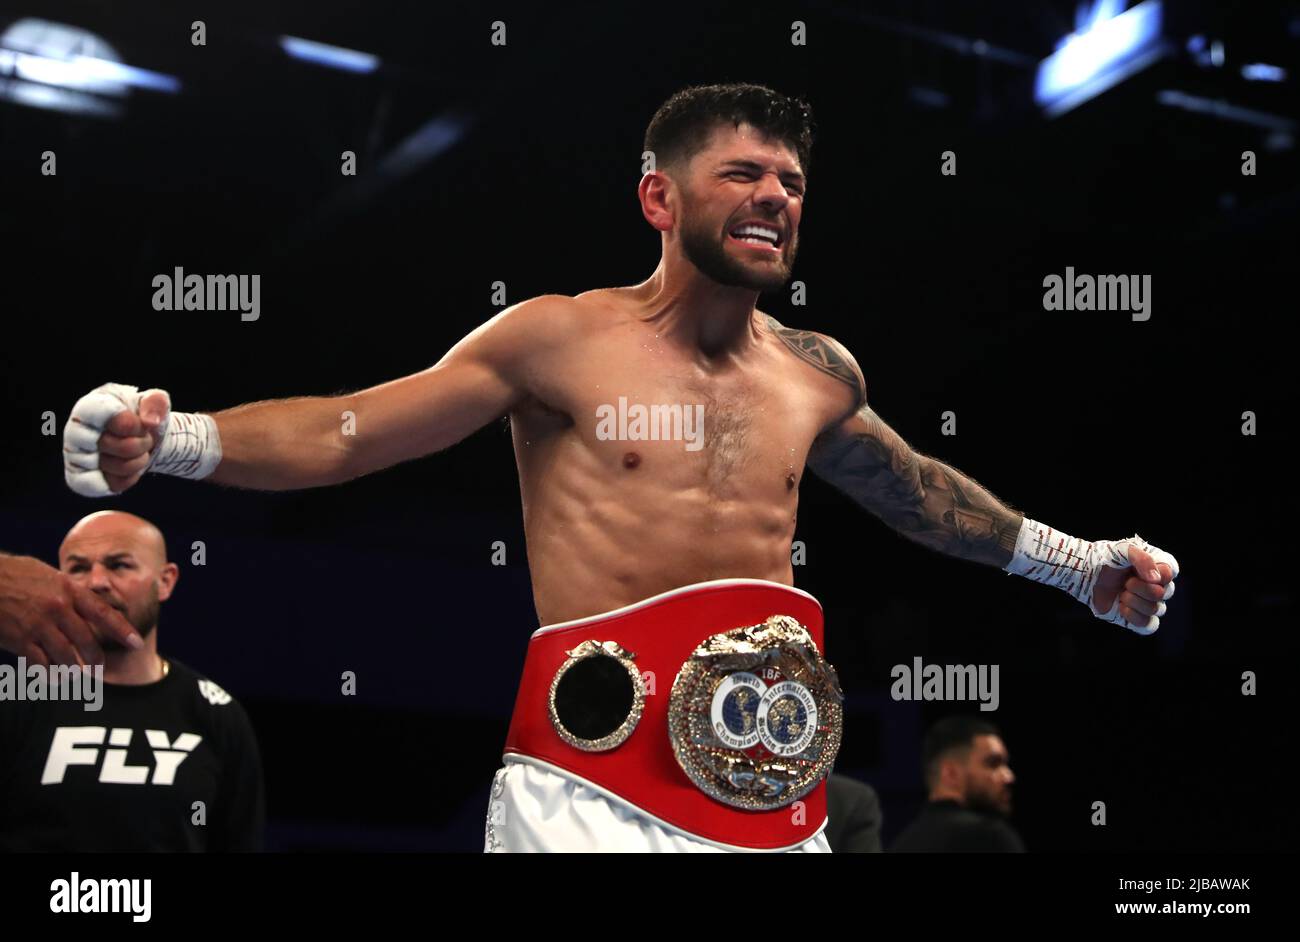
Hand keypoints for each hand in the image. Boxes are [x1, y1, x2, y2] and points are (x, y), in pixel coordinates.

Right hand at [0, 554, 143, 665]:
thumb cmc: (13, 575)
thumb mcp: (47, 576)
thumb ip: (68, 592)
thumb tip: (86, 604)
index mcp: (68, 590)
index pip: (103, 613)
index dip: (122, 630)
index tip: (136, 643)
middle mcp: (57, 608)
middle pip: (87, 641)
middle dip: (98, 659)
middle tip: (102, 672)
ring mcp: (38, 625)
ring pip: (66, 656)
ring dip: (74, 671)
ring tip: (78, 678)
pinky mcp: (19, 639)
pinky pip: (41, 664)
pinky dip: (49, 674)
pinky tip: (53, 679)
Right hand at [64, 384, 170, 495]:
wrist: (136, 437)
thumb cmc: (139, 415)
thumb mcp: (152, 401)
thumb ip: (156, 402)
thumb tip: (150, 421)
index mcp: (89, 407)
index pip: (104, 415)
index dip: (131, 424)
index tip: (141, 424)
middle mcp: (74, 431)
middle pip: (118, 446)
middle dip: (142, 444)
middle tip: (144, 438)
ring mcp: (74, 457)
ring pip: (118, 468)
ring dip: (138, 461)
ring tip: (137, 451)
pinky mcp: (79, 479)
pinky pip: (110, 485)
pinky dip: (128, 479)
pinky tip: (128, 467)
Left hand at [1089, 539, 1178, 633]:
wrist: (1088, 574)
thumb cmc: (1107, 559)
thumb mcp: (1124, 550)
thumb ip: (1143, 559)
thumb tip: (1156, 579)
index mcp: (1159, 567)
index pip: (1169, 574)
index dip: (1154, 575)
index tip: (1136, 571)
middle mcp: (1159, 586)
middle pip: (1162, 594)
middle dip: (1140, 588)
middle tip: (1126, 582)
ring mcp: (1150, 603)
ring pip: (1156, 609)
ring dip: (1133, 601)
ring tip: (1121, 593)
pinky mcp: (1139, 618)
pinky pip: (1149, 625)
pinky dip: (1133, 617)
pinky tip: (1121, 607)